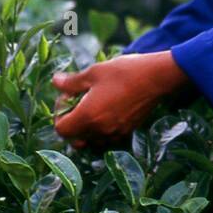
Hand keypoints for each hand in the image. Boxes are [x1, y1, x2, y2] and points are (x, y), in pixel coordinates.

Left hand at [52, 52, 193, 151]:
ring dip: (87, 127)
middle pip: (74, 139)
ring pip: (91, 140)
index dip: (59, 114)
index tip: (68, 97)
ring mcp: (115, 133)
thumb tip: (55, 82)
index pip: (61, 129)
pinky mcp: (127, 131)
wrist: (157, 78)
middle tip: (78, 103)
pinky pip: (107, 138)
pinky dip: (102, 129)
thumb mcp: (94, 72)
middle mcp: (100, 130)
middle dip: (72, 123)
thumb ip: (71, 82)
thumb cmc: (124, 72)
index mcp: (87, 116)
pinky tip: (109, 110)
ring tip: (94, 106)